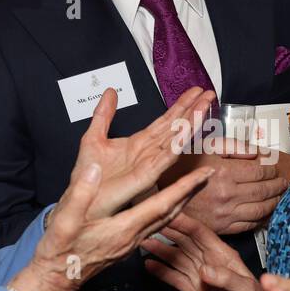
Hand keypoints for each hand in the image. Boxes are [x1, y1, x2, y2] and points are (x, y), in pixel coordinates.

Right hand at [10, 161, 212, 290]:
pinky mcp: (124, 247)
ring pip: (164, 222)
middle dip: (191, 193)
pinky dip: (165, 213)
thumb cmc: (59, 253)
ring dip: (181, 203)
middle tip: (208, 175)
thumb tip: (94, 168)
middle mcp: (132, 238)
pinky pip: (153, 228)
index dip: (185, 188)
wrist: (54, 281)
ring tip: (192, 188)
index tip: (205, 174)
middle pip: (171, 214)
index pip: (162, 205)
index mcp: (123, 230)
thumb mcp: (64, 221)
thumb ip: (81, 194)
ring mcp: (130, 244)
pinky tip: (164, 207)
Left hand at [77, 86, 214, 218]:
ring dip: (191, 123)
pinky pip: (165, 158)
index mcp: (140, 144)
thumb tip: (110, 91)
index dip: (181, 105)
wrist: (80, 199)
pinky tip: (187, 131)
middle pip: (176, 127)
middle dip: (193, 110)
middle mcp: (150, 153)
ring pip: (176, 140)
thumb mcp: (94, 138)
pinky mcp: (146, 176)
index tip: (196, 91)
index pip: (166, 121)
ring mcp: (150, 164)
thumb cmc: (88, 177)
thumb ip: (103, 114)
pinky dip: (178, 144)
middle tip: (208, 93)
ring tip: (205, 106)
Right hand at [141, 213, 270, 290]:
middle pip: (185, 242)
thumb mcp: (247, 289)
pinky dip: (162, 272)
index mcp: (222, 254)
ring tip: (144, 242)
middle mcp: (208, 260)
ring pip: (177, 258)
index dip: (184, 223)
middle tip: (149, 223)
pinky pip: (175, 279)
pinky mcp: (194, 290)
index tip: (168, 215)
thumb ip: (226, 278)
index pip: (200, 233)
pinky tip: (149, 266)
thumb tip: (203, 270)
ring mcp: (200, 275)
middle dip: (167, 232)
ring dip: (161, 250)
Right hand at [161, 136, 287, 234]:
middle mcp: (227, 195)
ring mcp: (225, 214)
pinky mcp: (221, 227)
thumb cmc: (183, 165)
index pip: (260, 171)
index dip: (272, 169)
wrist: (162, 190)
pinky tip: (266, 213)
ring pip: (260, 209)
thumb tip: (257, 153)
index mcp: (225, 173)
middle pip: (264, 190)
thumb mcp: (207, 146)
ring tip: (279, 196)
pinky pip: (249, 225)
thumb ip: (234, 147)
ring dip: (274, 202)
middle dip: (278, 185)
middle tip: (283, 182)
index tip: (274, 168)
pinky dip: (262, 219)